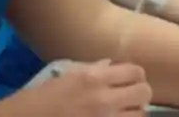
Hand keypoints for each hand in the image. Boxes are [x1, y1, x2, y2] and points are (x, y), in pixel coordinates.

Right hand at [0, 59, 150, 116]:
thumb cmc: (35, 101)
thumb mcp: (63, 77)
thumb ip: (91, 71)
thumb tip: (111, 66)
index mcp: (92, 79)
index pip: (135, 71)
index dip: (135, 76)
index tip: (128, 80)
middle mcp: (102, 100)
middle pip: (144, 94)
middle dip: (139, 95)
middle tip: (129, 99)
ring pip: (139, 116)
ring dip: (133, 114)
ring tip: (121, 114)